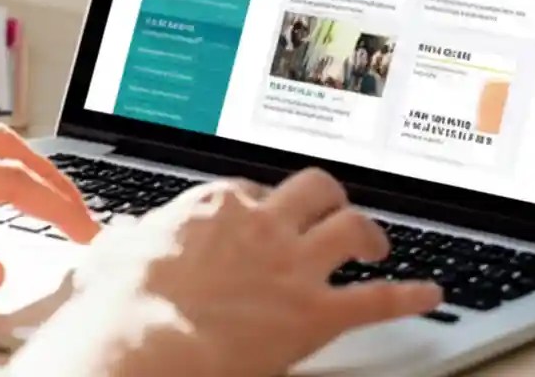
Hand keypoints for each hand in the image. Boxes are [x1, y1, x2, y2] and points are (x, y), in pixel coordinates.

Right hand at [10, 168, 441, 376]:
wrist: (140, 345)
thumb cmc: (116, 308)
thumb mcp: (107, 258)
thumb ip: (121, 243)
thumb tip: (119, 239)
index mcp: (216, 206)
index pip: (253, 190)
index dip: (262, 206)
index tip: (264, 219)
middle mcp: (263, 225)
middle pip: (314, 189)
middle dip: (328, 197)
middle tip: (333, 210)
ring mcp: (293, 267)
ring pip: (351, 227)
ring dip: (370, 233)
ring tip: (378, 245)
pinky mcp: (314, 314)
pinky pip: (375, 300)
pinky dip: (406, 296)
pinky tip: (427, 295)